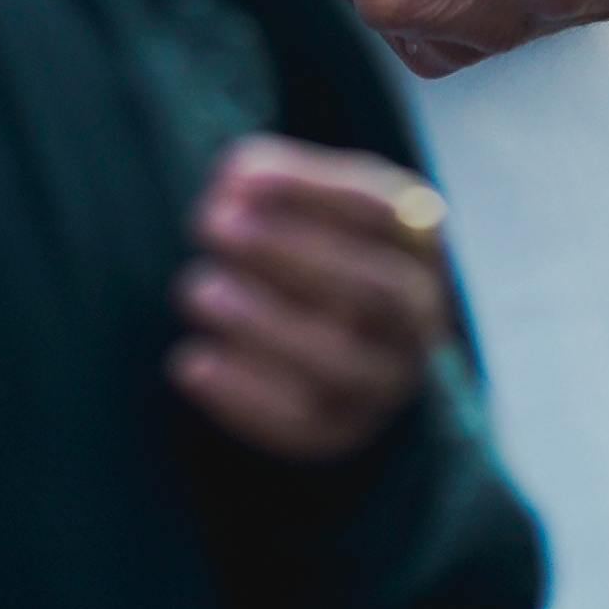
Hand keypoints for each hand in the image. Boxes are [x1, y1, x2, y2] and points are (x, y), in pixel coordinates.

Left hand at [168, 135, 453, 461]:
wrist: (321, 337)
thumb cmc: (306, 246)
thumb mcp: (300, 199)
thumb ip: (268, 177)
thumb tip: (236, 181)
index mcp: (417, 245)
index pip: (382, 212)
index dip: (309, 190)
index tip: (236, 177)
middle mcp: (415, 318)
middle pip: (372, 289)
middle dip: (287, 252)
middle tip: (210, 224)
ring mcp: (384, 381)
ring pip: (337, 363)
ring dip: (261, 324)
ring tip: (198, 289)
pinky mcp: (341, 431)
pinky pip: (299, 426)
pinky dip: (242, 396)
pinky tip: (191, 361)